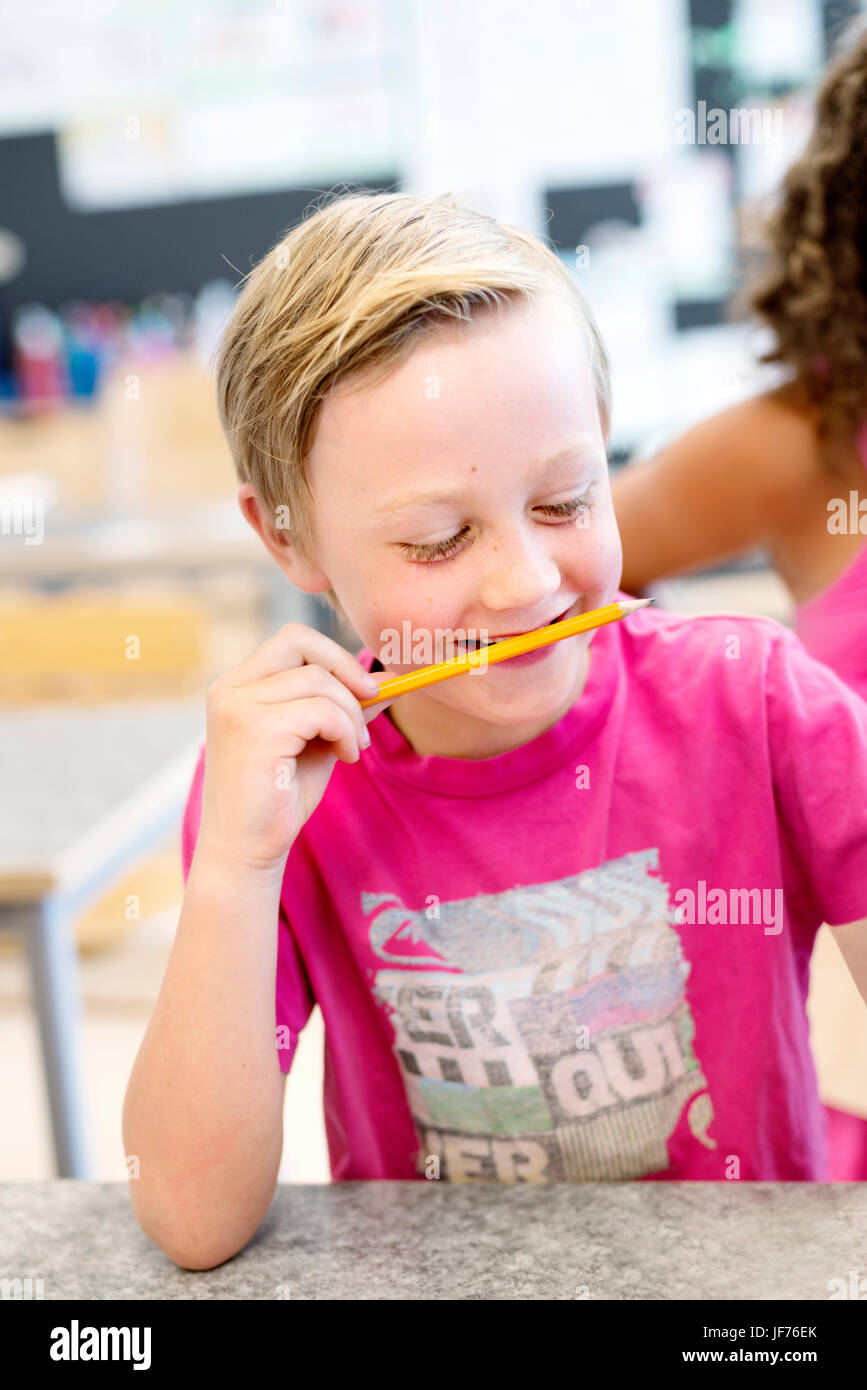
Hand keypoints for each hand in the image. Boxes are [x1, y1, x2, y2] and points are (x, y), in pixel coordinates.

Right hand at [195, 623, 393, 875]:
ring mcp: (237, 707)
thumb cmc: (278, 799)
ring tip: (352, 748)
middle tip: (371, 702)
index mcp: (237, 686)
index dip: (335, 656)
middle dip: (346, 669)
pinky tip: (343, 758)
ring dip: (350, 714)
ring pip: (319, 680)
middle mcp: (229, 689)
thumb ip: (343, 707)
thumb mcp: (318, 741)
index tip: (365, 688)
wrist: (246, 851)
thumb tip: (387, 680)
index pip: (292, 639)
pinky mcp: (254, 730)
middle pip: (299, 640)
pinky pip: (322, 710)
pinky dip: (344, 731)